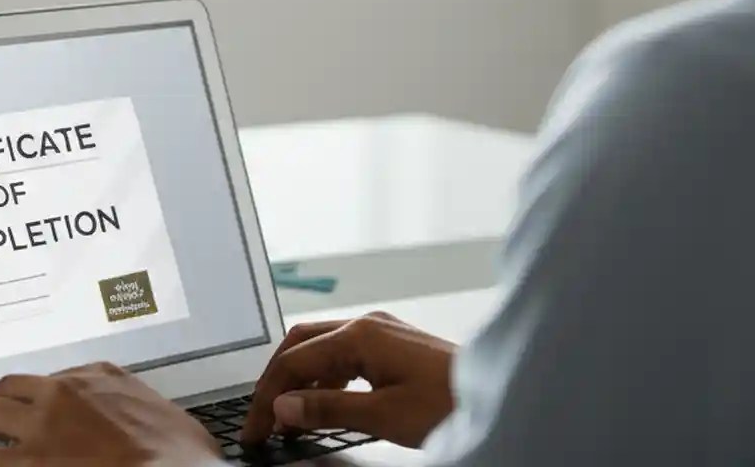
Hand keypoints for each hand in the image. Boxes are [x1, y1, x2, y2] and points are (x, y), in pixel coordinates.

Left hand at [0, 362, 218, 465]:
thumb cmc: (183, 457)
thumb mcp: (167, 415)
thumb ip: (136, 407)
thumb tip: (135, 423)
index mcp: (99, 377)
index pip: (53, 380)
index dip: (36, 400)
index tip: (32, 414)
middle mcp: (64, 393)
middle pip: (9, 390)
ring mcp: (41, 426)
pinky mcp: (25, 462)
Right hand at [241, 311, 456, 447]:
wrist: (500, 393)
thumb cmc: (448, 404)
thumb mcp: (382, 415)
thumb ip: (328, 409)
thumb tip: (283, 408)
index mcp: (360, 335)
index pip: (294, 362)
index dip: (267, 398)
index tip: (255, 430)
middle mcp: (367, 324)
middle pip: (301, 345)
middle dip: (276, 381)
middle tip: (262, 419)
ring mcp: (382, 331)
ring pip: (322, 348)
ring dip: (300, 379)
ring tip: (288, 417)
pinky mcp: (393, 344)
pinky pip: (345, 354)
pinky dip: (325, 378)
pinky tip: (323, 402)